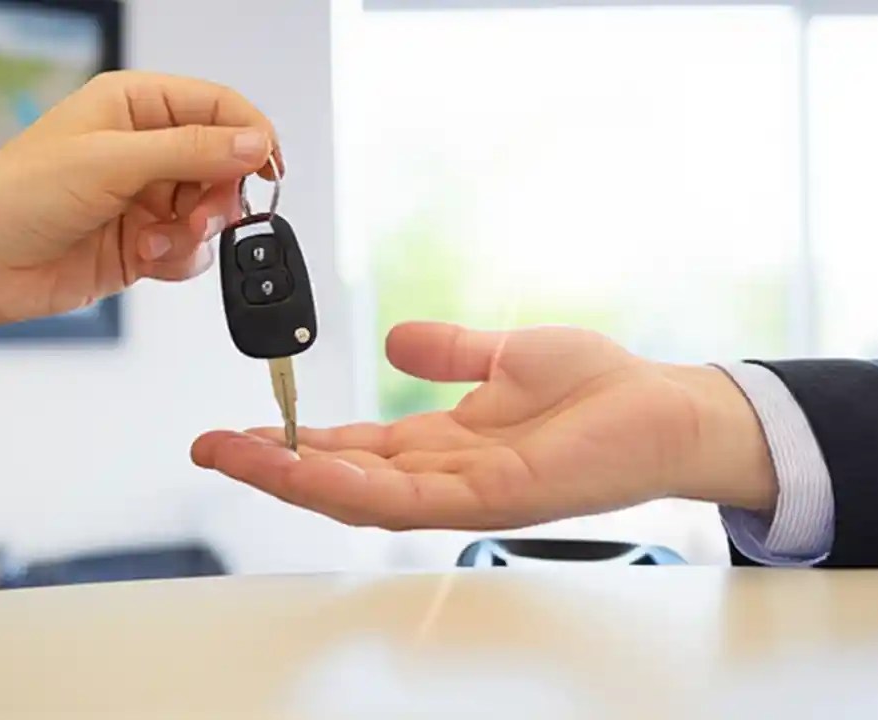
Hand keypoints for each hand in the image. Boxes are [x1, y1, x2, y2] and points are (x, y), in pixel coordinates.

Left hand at [0, 71, 281, 345]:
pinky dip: (177, 259)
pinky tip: (142, 259)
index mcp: (134, 106)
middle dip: (220, 195)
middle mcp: (144, 149)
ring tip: (157, 242)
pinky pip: (191, 250)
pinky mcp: (142, 244)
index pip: (218, 107)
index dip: (250, 134)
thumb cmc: (17, 196)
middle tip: (202, 216)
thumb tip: (254, 142)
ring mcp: (145, 198)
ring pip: (211, 213)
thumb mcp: (111, 161)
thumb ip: (191, 151)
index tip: (269, 167)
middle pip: (223, 165)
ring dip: (195, 233)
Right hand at [192, 322, 776, 530]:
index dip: (293, 442)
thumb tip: (396, 340)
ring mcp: (465, 493)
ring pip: (359, 497)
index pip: (353, 451)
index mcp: (445, 444)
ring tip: (234, 458)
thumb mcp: (506, 354)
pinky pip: (407, 498)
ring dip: (291, 479)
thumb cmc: (602, 390)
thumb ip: (448, 351)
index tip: (241, 427)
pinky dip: (348, 486)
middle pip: (341, 479)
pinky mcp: (493, 496)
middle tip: (209, 448)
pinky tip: (305, 470)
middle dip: (271, 466)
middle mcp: (446, 475)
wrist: (669, 409)